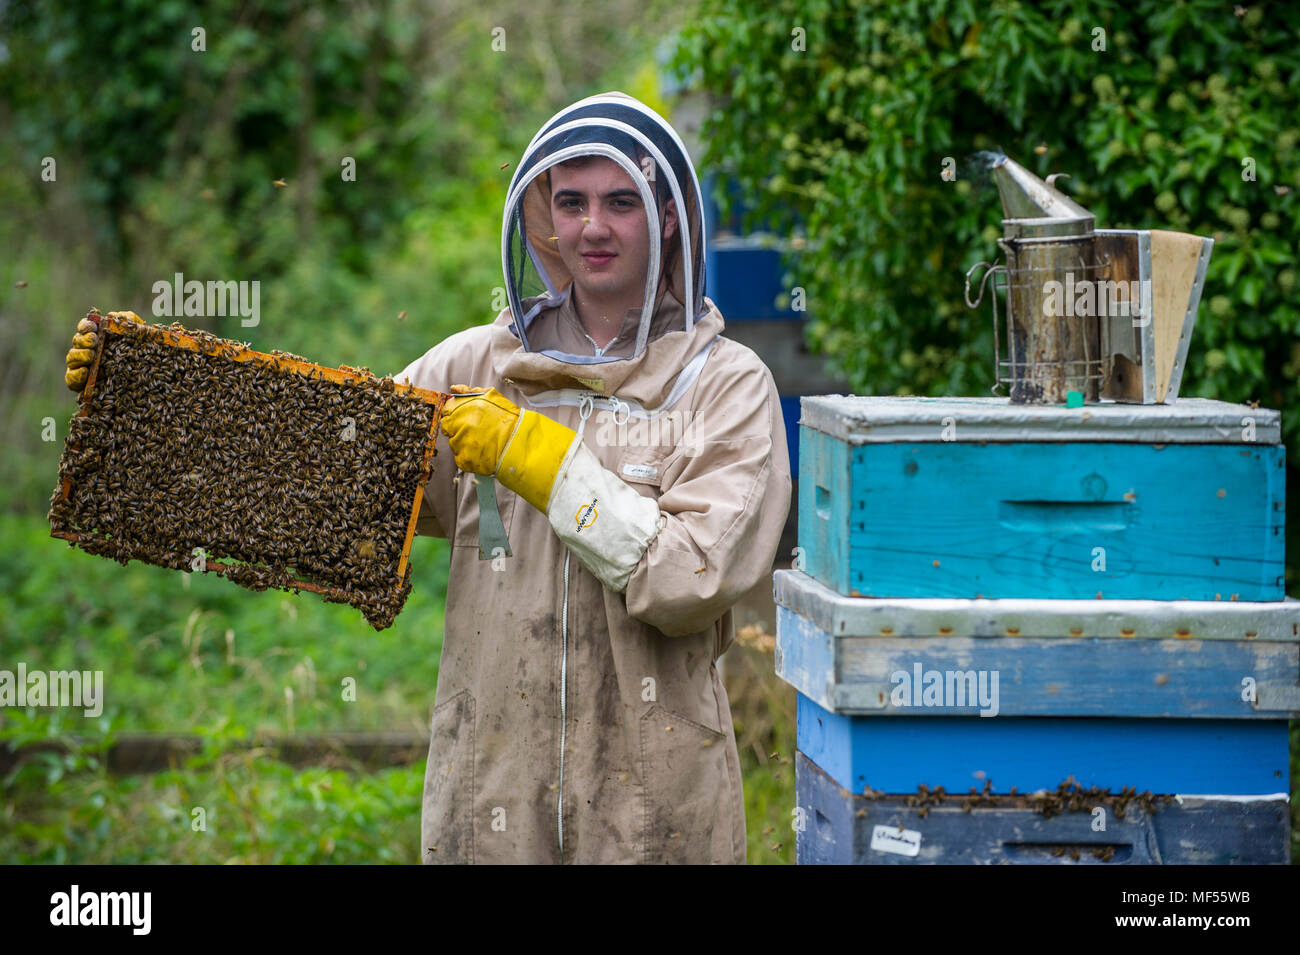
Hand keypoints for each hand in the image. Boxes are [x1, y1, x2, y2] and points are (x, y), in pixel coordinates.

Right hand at [64, 310, 141, 390]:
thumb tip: (112, 315)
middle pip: (77, 341)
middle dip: (84, 339)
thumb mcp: (139, 337)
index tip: (93, 326)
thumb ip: (129, 322)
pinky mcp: (81, 384)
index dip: (86, 325)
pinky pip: (72, 379)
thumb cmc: (140, 356)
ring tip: (91, 355)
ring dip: (80, 355)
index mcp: (97, 337)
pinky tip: (85, 372)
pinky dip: (76, 375)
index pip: (85, 327)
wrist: (146, 383)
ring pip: (72, 358)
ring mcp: (82, 367)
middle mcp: (87, 350)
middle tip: (93, 340)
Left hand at [440, 384, 577, 511]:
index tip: (465, 418)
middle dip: (459, 428)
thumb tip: (454, 389)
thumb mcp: (491, 396)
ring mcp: (460, 445)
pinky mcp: (464, 460)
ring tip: (482, 441)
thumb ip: (469, 392)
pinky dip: (469, 456)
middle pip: (449, 428)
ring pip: (454, 444)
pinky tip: (482, 451)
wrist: (520, 441)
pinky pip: (460, 458)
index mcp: (462, 409)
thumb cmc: (508, 418)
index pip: (447, 410)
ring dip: (464, 442)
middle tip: (476, 431)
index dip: (456, 414)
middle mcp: (458, 426)